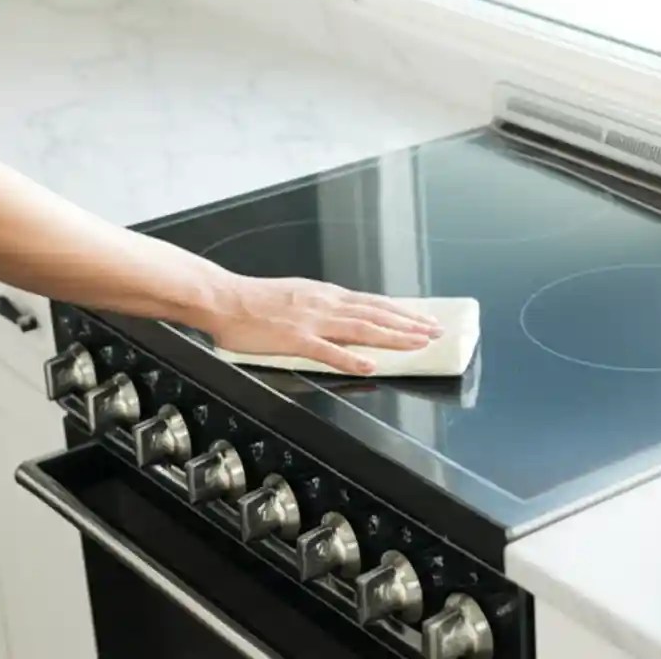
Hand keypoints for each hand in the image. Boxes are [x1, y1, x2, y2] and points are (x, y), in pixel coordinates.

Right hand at [196, 275, 442, 374]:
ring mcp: (312, 321)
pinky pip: (328, 350)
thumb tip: (349, 314)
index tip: (426, 319)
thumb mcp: (299, 295)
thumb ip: (325, 306)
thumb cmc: (255, 300)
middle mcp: (326, 304)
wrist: (224, 298)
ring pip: (362, 328)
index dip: (403, 313)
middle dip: (410, 324)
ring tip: (418, 344)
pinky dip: (352, 357)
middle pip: (377, 314)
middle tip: (436, 332)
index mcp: (327, 295)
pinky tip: (371, 364)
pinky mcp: (295, 338)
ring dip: (393, 337)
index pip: (375, 303)